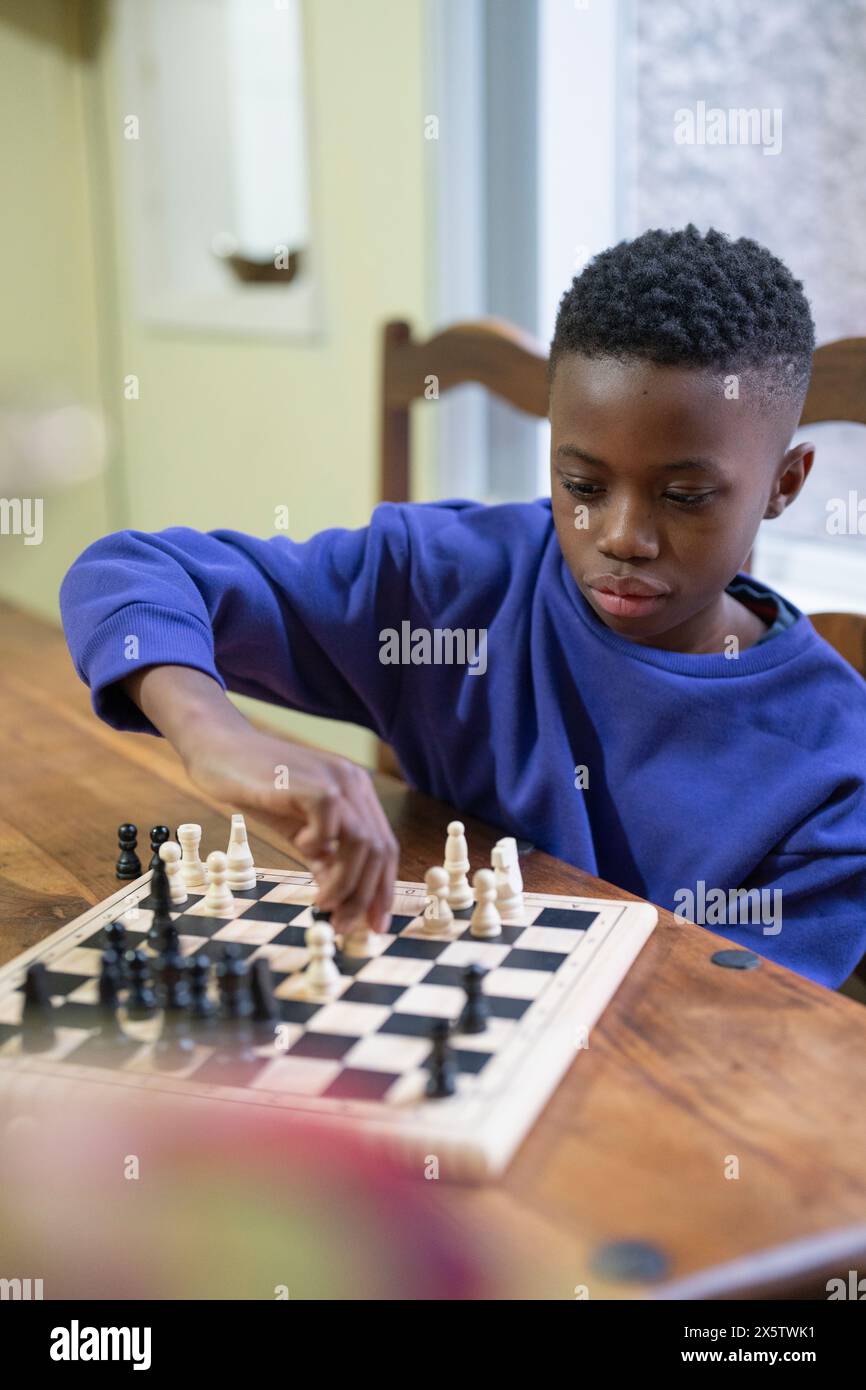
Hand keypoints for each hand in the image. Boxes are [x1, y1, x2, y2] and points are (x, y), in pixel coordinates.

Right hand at [184, 727, 398, 934]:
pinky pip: (330, 826)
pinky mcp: (312, 783)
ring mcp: (337, 780)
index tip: (374, 925)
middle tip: (344, 925)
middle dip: (365, 895)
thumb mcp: (299, 831)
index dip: (382, 889)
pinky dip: (318, 846)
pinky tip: (300, 847)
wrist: (221, 751)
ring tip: (323, 901)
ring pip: (362, 843)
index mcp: (357, 795)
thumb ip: (322, 860)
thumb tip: (339, 900)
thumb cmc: (258, 790)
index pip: (385, 848)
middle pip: (380, 850)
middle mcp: (355, 785)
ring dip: (345, 882)